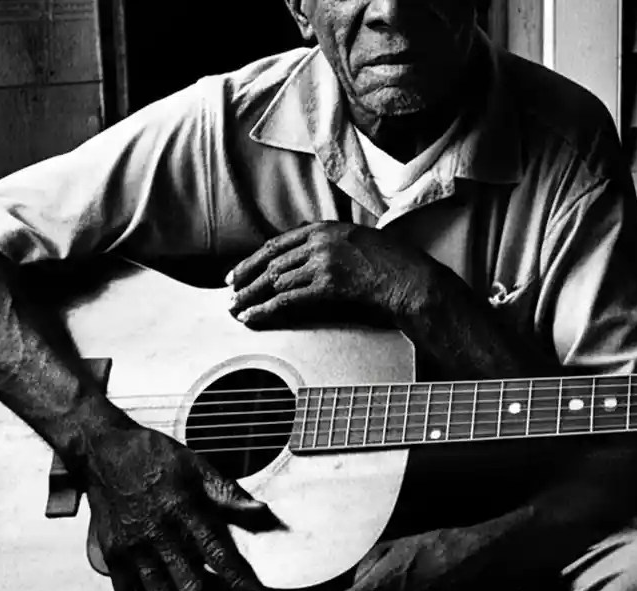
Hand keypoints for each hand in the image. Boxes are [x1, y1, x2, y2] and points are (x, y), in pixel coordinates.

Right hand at [83, 425, 280, 590]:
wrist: (103, 450)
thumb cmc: (153, 456)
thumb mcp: (196, 465)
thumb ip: (227, 493)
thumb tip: (260, 511)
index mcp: (185, 509)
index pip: (219, 554)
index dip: (240, 582)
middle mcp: (159, 532)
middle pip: (190, 585)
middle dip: (206, 590)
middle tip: (211, 581)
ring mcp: (133, 545)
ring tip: (181, 581)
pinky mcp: (111, 552)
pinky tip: (154, 580)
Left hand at [226, 221, 437, 328]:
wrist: (407, 277)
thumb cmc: (386, 262)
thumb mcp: (353, 240)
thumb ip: (326, 242)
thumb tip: (302, 249)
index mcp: (322, 228)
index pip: (276, 245)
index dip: (252, 260)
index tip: (237, 273)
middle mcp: (318, 242)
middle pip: (271, 262)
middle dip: (246, 280)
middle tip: (229, 294)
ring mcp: (323, 262)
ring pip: (275, 281)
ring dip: (252, 297)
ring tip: (236, 309)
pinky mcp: (328, 285)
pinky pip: (287, 299)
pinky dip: (265, 309)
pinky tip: (252, 316)